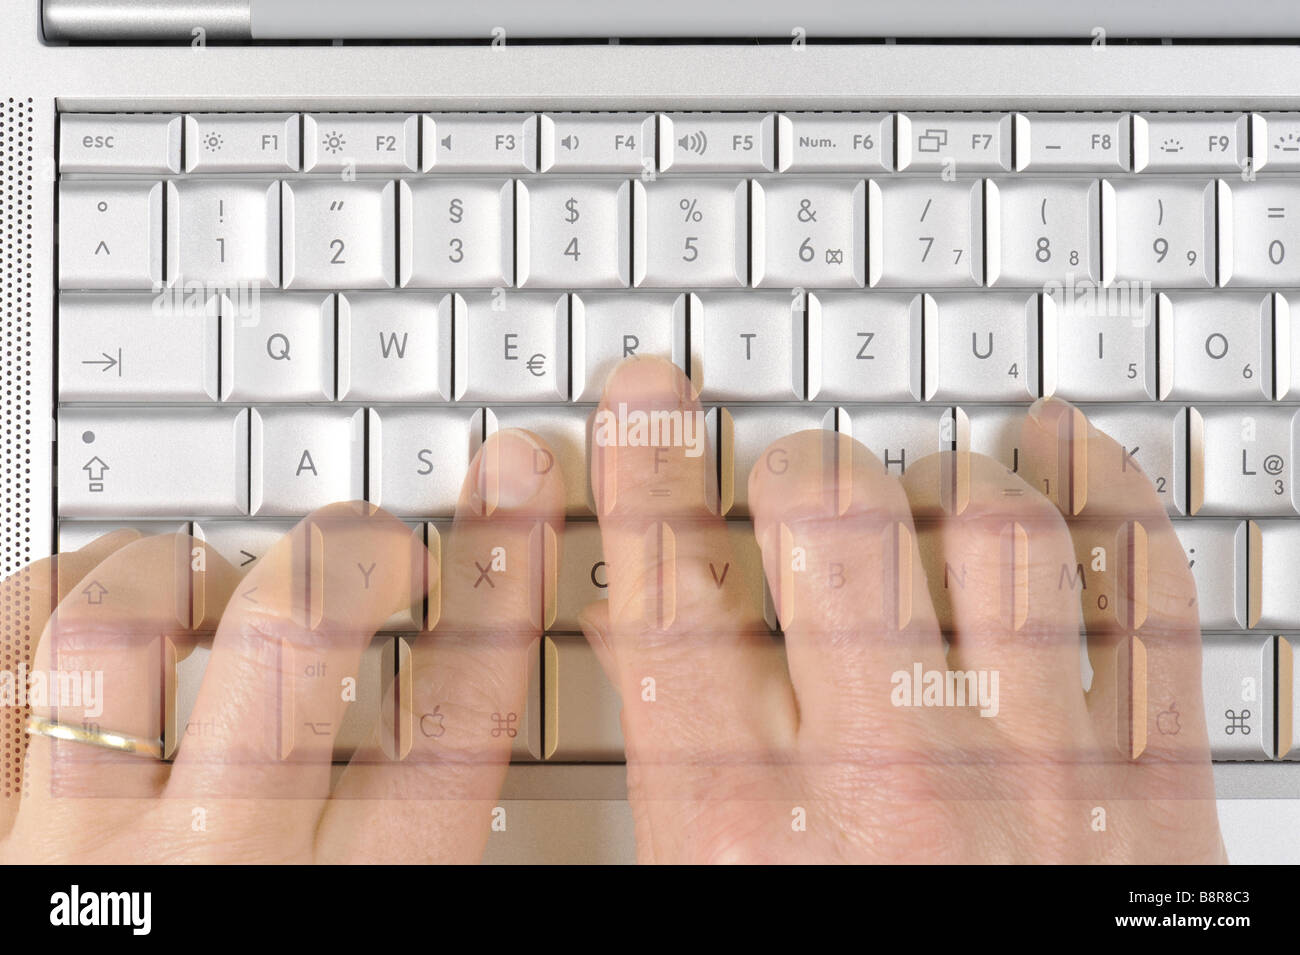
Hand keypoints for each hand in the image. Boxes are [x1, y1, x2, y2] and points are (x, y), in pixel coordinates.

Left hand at [0, 429, 564, 862]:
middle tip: (370, 540)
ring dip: (174, 569)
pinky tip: (87, 599)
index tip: (506, 505)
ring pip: (112, 632)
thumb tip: (462, 742)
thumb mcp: (372, 925)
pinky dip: (41, 596)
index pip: (452, 718)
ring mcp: (64, 856)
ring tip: (206, 576)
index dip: (493, 588)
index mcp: (347, 908)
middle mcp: (206, 874)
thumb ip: (419, 846)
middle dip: (350, 550)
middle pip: (290, 644)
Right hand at [579, 357, 1224, 863]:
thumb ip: (663, 784)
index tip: (644, 401)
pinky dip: (1110, 498)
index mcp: (748, 837)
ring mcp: (1041, 776)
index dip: (643, 471)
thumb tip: (634, 650)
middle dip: (796, 467)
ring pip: (997, 527)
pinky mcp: (1158, 794)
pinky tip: (1066, 456)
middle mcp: (893, 785)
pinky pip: (1148, 592)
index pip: (669, 597)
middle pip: (832, 524)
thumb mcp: (714, 909)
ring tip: (922, 481)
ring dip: (947, 474)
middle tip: (789, 474)